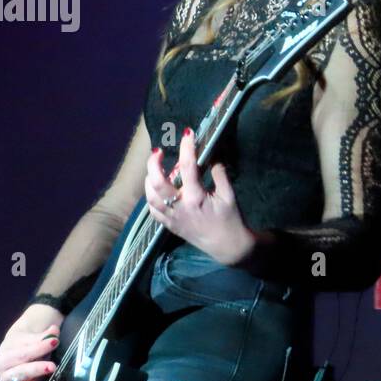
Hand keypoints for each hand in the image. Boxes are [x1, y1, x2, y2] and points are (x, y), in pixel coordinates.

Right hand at [0, 317, 61, 380]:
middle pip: (20, 373)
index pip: (20, 354)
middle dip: (37, 369)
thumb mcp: (30, 335)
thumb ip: (42, 335)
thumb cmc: (24, 341)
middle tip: (53, 366)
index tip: (55, 341)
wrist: (20, 348)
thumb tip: (53, 331)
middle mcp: (3, 376)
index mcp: (1, 359)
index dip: (38, 348)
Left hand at [145, 128, 256, 264]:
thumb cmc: (231, 220)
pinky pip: (153, 210)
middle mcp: (180, 207)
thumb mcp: (229, 195)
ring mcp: (172, 217)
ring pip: (150, 196)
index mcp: (196, 197)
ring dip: (149, 179)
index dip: (187, 147)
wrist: (228, 247)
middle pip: (157, 181)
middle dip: (154, 163)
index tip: (188, 134)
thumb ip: (219, 174)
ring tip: (155, 169)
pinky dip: (151, 197)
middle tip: (159, 152)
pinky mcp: (170, 225)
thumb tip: (211, 156)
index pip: (187, 166)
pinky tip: (155, 189)